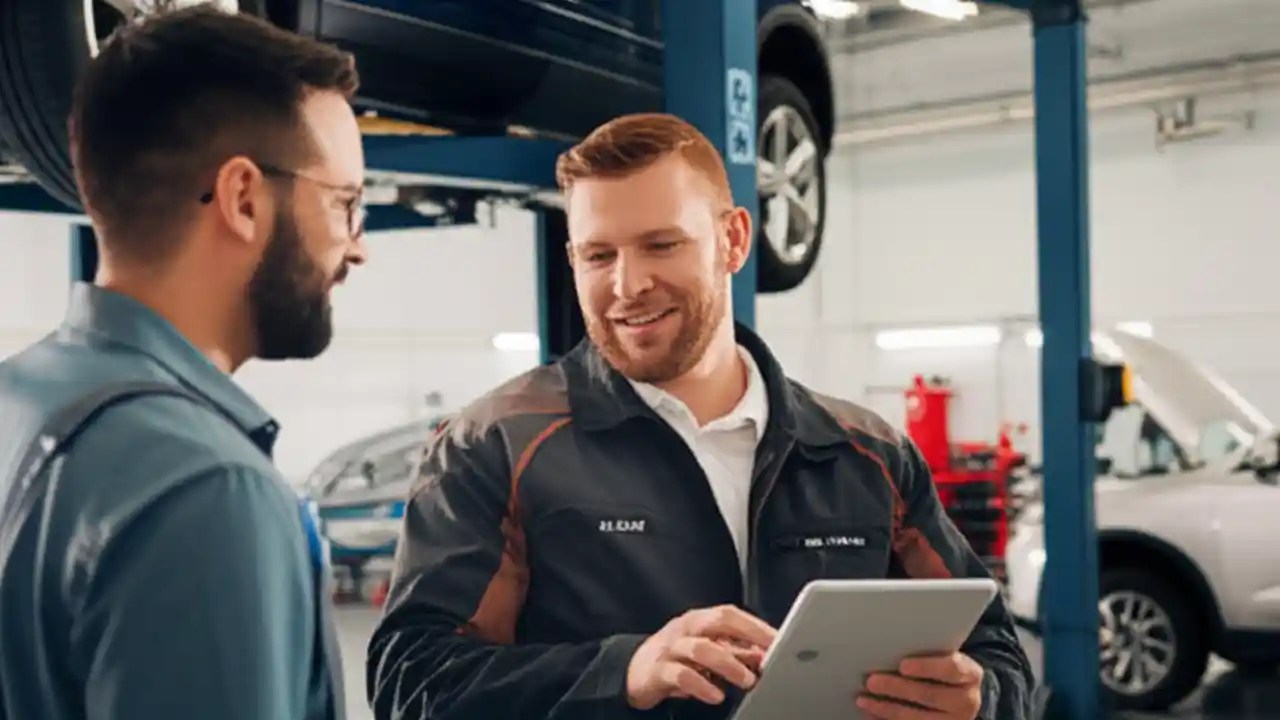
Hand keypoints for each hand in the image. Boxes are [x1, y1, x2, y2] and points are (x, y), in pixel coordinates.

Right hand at [626, 604, 776, 709]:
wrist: (632, 672)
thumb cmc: (676, 659)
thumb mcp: (706, 652)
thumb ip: (734, 651)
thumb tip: (765, 654)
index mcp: (699, 621)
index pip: (730, 615)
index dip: (756, 626)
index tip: (780, 640)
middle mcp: (685, 629)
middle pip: (717, 622)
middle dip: (747, 636)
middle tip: (769, 656)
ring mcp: (670, 649)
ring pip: (700, 648)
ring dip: (728, 664)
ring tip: (747, 680)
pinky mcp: (657, 672)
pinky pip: (680, 675)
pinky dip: (701, 685)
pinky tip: (715, 695)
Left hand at [856, 653, 983, 718]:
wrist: (964, 696)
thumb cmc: (946, 670)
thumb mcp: (946, 657)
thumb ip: (928, 652)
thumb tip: (890, 644)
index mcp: (970, 675)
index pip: (951, 669)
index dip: (926, 667)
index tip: (903, 665)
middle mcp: (966, 701)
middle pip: (930, 695)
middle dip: (898, 689)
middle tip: (872, 681)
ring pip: (919, 718)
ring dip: (887, 709)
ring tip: (864, 700)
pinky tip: (872, 715)